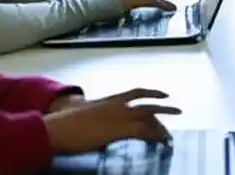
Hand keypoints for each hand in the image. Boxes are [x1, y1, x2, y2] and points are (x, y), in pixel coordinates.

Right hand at [43, 88, 180, 153]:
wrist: (58, 128)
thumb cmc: (65, 125)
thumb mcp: (84, 116)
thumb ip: (97, 120)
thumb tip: (102, 135)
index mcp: (109, 100)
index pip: (135, 93)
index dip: (151, 92)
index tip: (163, 94)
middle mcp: (117, 105)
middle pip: (146, 104)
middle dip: (163, 108)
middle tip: (176, 111)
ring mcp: (119, 117)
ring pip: (149, 118)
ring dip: (161, 126)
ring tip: (171, 134)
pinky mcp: (119, 130)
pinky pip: (143, 132)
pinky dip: (154, 136)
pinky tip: (161, 142)